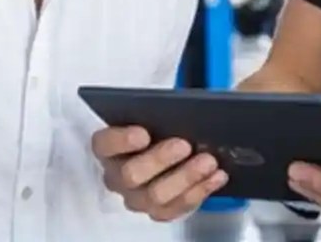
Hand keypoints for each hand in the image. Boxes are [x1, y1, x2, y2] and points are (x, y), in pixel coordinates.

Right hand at [90, 125, 228, 221]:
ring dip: (185, 178)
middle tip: (184, 145)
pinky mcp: (159, 211)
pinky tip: (216, 176)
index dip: (121, 141)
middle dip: (159, 160)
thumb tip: (183, 109)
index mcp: (108, 147)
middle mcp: (117, 176)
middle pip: (131, 175)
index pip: (104, 144)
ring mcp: (137, 198)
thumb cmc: (160, 128)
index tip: (143, 133)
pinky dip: (200, 191)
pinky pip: (177, 208)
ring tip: (208, 161)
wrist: (174, 148)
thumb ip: (160, 113)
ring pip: (156, 196)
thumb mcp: (156, 114)